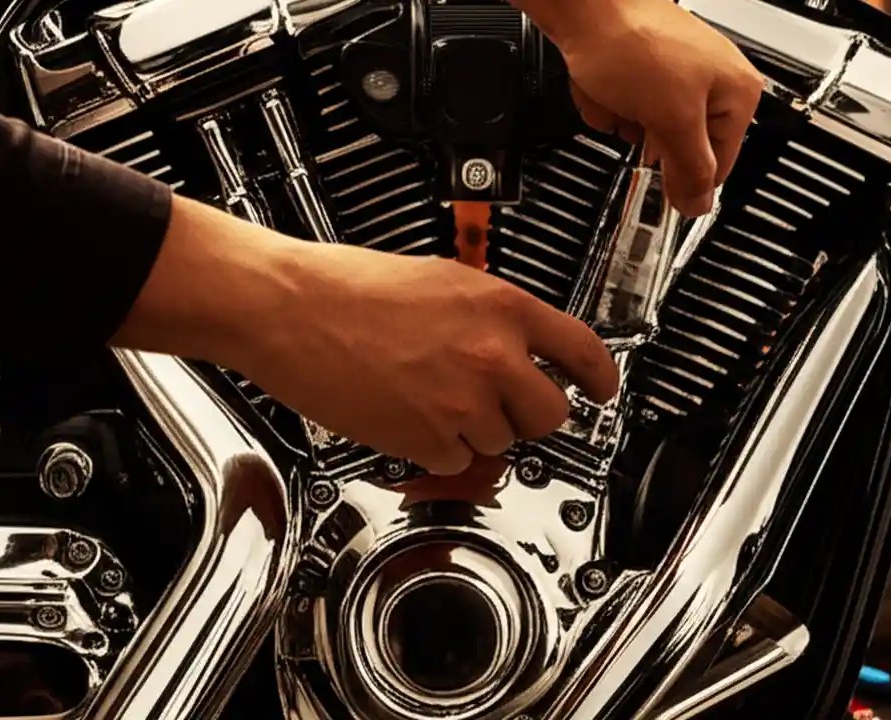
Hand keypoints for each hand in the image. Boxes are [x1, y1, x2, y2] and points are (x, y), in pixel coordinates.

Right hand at [119, 198, 619, 476]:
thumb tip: (516, 343)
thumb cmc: (347, 287)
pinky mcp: (429, 441)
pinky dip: (438, 448)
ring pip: (502, 442)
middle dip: (529, 414)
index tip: (602, 389)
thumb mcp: (440, 279)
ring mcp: (464, 403)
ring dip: (476, 430)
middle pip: (551, 414)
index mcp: (500, 306)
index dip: (600, 378)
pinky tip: (408, 414)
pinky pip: (458, 460)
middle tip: (500, 404)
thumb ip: (490, 316)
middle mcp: (493, 356)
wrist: (289, 309)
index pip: (582, 351)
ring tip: (430, 396)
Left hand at [553, 0, 763, 216]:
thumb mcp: (671, 120)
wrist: (586, 6)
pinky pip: (623, 106)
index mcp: (736, 92)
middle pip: (676, 146)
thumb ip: (688, 168)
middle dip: (644, 135)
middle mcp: (711, 80)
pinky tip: (601, 84)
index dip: (683, 175)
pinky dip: (605, 102)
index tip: (660, 177)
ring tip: (617, 93)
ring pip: (643, 128)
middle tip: (637, 113)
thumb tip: (697, 205)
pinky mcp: (641, 68)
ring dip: (620, 118)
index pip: (718, 165)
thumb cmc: (632, 41)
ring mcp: (674, 73)